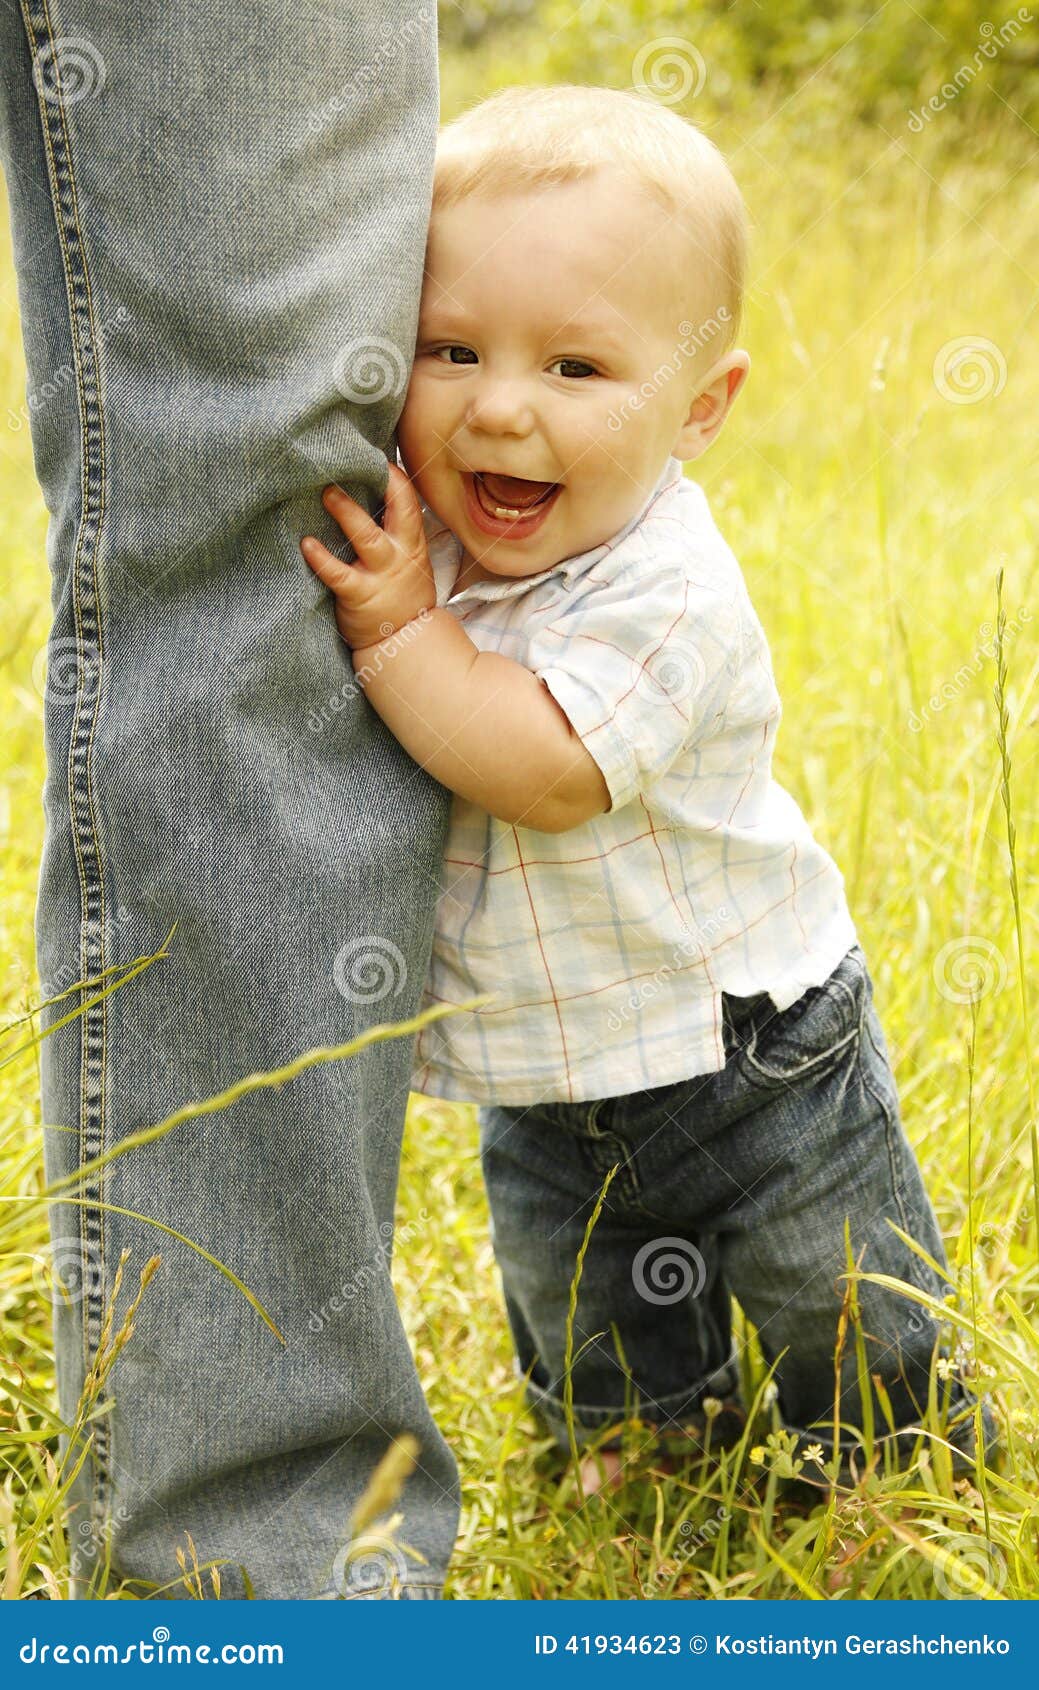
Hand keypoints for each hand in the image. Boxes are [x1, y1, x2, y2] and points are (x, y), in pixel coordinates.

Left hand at [300, 460, 435, 648]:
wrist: (404, 641)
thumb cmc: (400, 593)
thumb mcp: (408, 559)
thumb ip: (394, 530)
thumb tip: (368, 491)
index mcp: (411, 541)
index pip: (409, 500)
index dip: (394, 477)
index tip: (376, 455)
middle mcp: (399, 553)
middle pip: (397, 510)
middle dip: (380, 484)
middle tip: (350, 463)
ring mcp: (381, 574)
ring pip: (367, 537)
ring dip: (346, 513)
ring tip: (327, 494)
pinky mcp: (360, 595)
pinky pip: (339, 574)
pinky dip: (321, 558)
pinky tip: (307, 544)